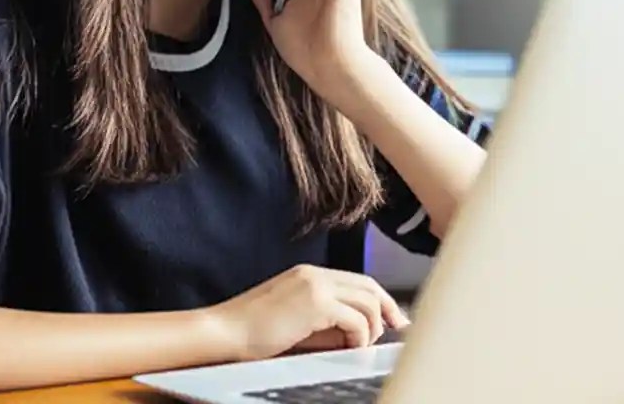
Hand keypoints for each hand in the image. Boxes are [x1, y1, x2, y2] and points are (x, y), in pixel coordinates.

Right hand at [209, 264, 410, 361]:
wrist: (224, 332)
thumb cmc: (253, 332)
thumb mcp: (296, 323)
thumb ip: (327, 322)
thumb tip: (358, 332)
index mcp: (310, 275)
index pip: (357, 281)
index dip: (380, 299)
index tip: (392, 318)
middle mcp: (315, 274)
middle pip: (369, 285)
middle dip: (388, 308)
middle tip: (399, 328)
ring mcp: (315, 285)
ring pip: (367, 301)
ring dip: (370, 327)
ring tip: (359, 345)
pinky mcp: (315, 303)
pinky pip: (356, 319)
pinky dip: (359, 336)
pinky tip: (350, 347)